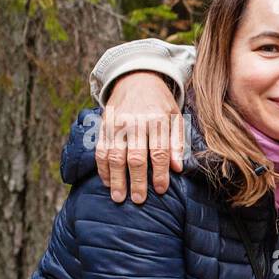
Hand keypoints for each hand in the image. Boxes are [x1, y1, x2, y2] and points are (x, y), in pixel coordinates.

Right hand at [97, 71, 183, 203]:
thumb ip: (177, 142)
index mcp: (156, 120)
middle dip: (136, 181)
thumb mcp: (175, 117)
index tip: (160, 190)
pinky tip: (107, 181)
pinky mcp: (103, 125)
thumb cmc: (160, 103)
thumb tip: (178, 168)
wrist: (136, 78)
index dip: (159, 173)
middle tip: (138, 200)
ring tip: (118, 197)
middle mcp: (134, 122)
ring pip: (114, 155)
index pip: (158, 152)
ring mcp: (116, 123)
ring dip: (116, 178)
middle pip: (135, 157)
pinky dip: (102, 167)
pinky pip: (100, 149)